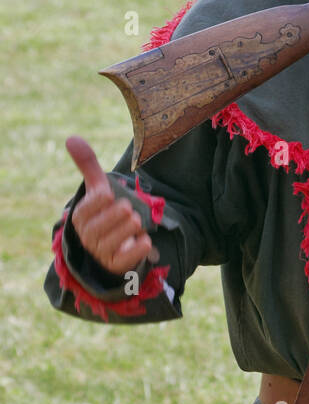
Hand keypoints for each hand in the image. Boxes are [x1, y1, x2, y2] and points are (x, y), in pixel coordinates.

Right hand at [66, 136, 158, 276]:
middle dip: (128, 211)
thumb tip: (71, 138)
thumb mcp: (97, 189)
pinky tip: (139, 239)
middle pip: (119, 213)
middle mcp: (87, 235)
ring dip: (136, 225)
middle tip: (125, 215)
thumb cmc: (104, 214)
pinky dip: (142, 242)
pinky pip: (137, 249)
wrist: (111, 249)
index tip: (110, 200)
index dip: (110, 196)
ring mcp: (101, 251)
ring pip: (129, 229)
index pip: (99, 199)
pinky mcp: (116, 264)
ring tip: (131, 227)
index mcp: (80, 215)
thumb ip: (87, 165)